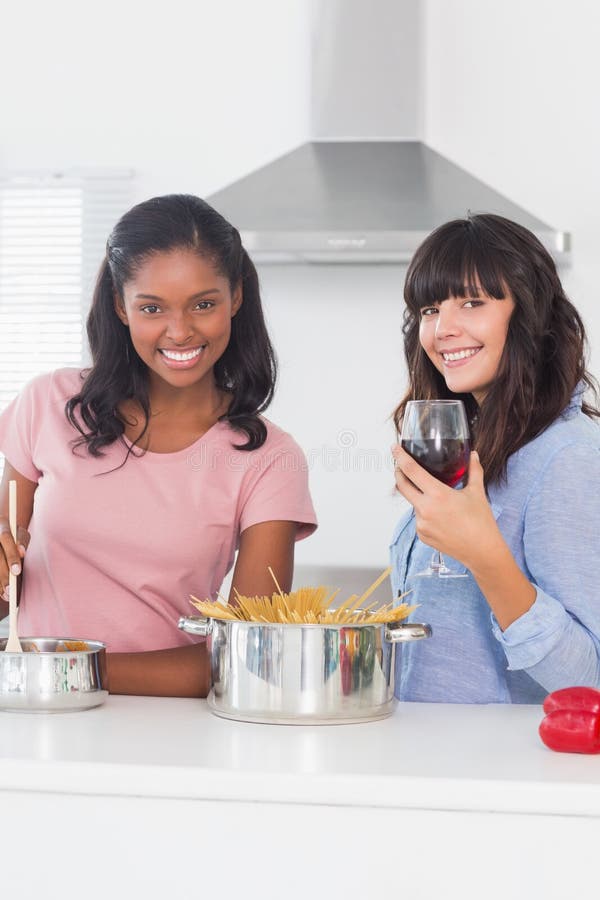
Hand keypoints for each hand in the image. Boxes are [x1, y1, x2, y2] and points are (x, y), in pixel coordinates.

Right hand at [0, 519, 29, 602]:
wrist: (1, 527)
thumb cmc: (13, 532)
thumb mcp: (19, 532)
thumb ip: (22, 541)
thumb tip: (22, 553)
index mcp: (2, 525)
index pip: (6, 538)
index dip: (12, 555)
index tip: (17, 571)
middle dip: (4, 574)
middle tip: (11, 590)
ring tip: (6, 595)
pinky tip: (1, 591)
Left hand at [392, 445, 502, 571]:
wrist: (482, 552)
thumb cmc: (481, 523)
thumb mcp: (477, 492)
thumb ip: (474, 470)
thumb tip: (473, 455)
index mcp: (437, 495)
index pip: (412, 471)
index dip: (400, 457)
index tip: (395, 449)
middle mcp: (425, 509)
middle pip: (402, 486)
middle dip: (399, 473)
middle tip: (401, 466)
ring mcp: (421, 524)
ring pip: (413, 503)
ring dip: (418, 496)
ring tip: (437, 499)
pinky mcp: (422, 535)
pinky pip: (418, 519)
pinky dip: (425, 513)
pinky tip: (441, 517)